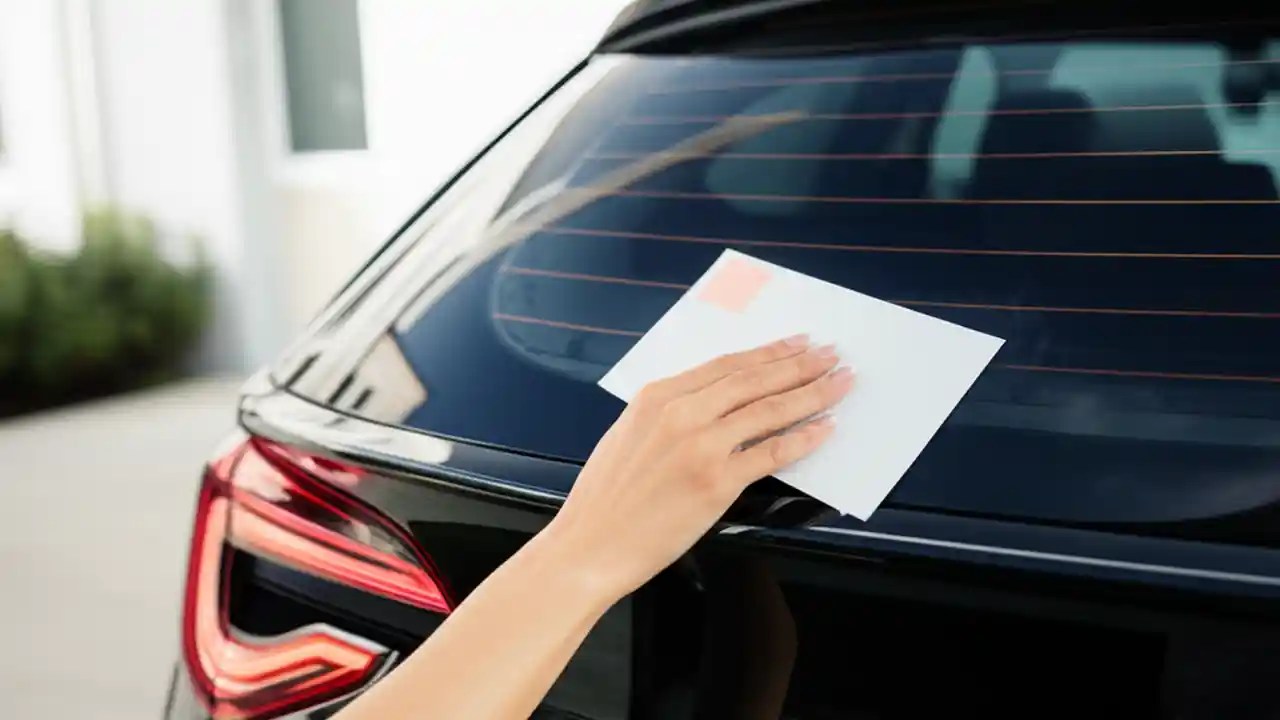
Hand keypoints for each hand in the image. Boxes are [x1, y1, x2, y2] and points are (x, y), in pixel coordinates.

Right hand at [545, 336, 852, 601]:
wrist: (590, 546)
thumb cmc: (606, 499)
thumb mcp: (630, 435)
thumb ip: (670, 414)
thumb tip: (715, 403)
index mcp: (656, 396)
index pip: (727, 365)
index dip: (769, 352)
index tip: (797, 343)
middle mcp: (681, 413)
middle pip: (755, 381)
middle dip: (800, 365)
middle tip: (832, 355)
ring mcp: (701, 447)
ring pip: (769, 410)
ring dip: (812, 394)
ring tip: (840, 383)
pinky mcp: (716, 483)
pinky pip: (772, 454)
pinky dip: (803, 439)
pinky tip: (825, 429)